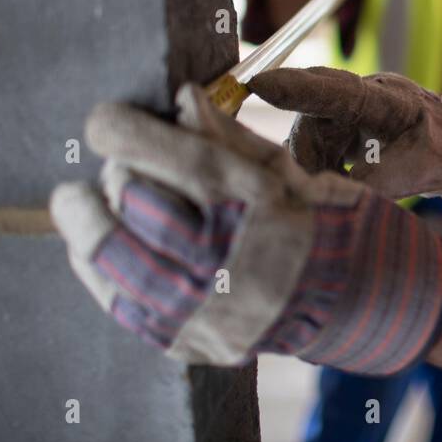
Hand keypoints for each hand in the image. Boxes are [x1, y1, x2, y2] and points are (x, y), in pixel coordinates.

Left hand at [48, 82, 441, 372]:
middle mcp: (226, 262)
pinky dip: (96, 268)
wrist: (361, 303)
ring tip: (80, 200)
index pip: (169, 156)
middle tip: (115, 160)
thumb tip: (180, 99)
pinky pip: (118, 303)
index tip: (104, 118)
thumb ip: (228, 137)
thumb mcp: (288, 169)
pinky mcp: (187, 342)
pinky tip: (95, 244)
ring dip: (85, 220)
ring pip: (110, 255)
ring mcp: (203, 310)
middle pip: (132, 200)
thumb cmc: (327, 223)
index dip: (121, 129)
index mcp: (257, 208)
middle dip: (114, 169)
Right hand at [248, 67, 441, 225]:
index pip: (333, 89)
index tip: (258, 85)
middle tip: (311, 189)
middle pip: (313, 117)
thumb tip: (335, 193)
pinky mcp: (351, 124)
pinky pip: (322, 143)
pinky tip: (341, 182)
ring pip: (314, 133)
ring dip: (316, 165)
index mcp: (386, 99)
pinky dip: (324, 167)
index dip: (294, 87)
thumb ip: (379, 179)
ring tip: (334, 190)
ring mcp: (356, 109)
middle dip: (305, 154)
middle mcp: (365, 96)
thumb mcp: (421, 169)